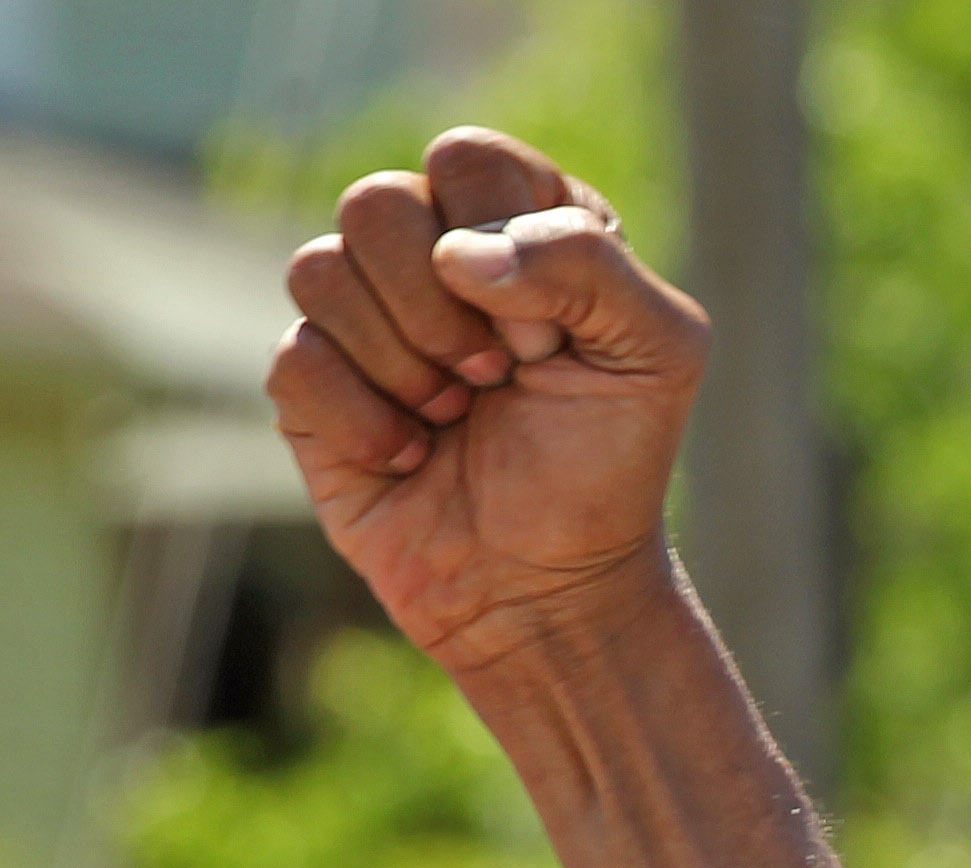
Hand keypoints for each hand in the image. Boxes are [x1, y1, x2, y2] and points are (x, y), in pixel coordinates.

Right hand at [269, 129, 704, 677]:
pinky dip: (369, 424)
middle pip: (376, 202)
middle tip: (499, 379)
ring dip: (407, 368)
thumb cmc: (608, 465)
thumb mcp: (658, 354)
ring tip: (459, 418)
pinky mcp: (308, 380)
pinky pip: (296, 357)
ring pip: (318, 269)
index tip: (550, 335)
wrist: (549, 587)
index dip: (501, 243)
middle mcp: (432, 252)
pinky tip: (414, 458)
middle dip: (442, 310)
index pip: (467, 160)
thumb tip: (463, 254)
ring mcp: (362, 313)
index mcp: (520, 222)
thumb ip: (590, 266)